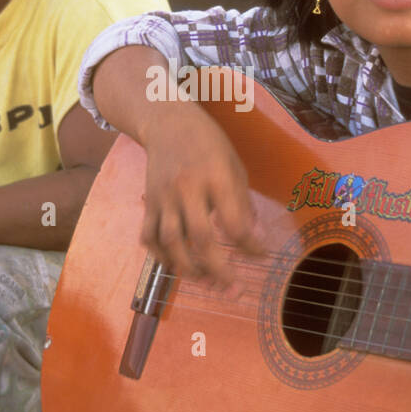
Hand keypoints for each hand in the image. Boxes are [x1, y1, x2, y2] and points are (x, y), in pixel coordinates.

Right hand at [139, 104, 264, 284]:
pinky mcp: (148, 201)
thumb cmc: (208, 143)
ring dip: (188, 268)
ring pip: (171, 242)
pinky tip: (175, 265)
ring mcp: (163, 196)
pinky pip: (149, 236)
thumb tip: (252, 237)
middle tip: (234, 290)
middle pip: (200, 238)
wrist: (166, 120)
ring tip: (206, 281)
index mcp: (215, 177)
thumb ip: (242, 202)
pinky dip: (160, 256)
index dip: (251, 246)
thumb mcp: (234, 164)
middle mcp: (187, 188)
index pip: (234, 222)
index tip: (261, 255)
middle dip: (219, 269)